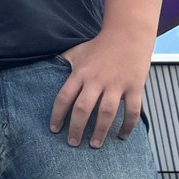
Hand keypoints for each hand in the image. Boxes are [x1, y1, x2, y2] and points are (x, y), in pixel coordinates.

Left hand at [51, 30, 150, 146]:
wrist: (128, 34)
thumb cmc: (99, 45)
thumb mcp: (76, 52)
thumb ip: (62, 64)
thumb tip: (42, 70)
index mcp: (80, 73)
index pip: (64, 98)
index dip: (57, 115)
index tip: (54, 130)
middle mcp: (96, 80)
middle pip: (83, 109)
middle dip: (76, 128)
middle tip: (73, 143)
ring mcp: (117, 84)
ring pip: (107, 113)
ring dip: (101, 131)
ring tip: (94, 145)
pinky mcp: (135, 86)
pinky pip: (133, 110)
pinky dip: (129, 125)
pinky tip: (122, 136)